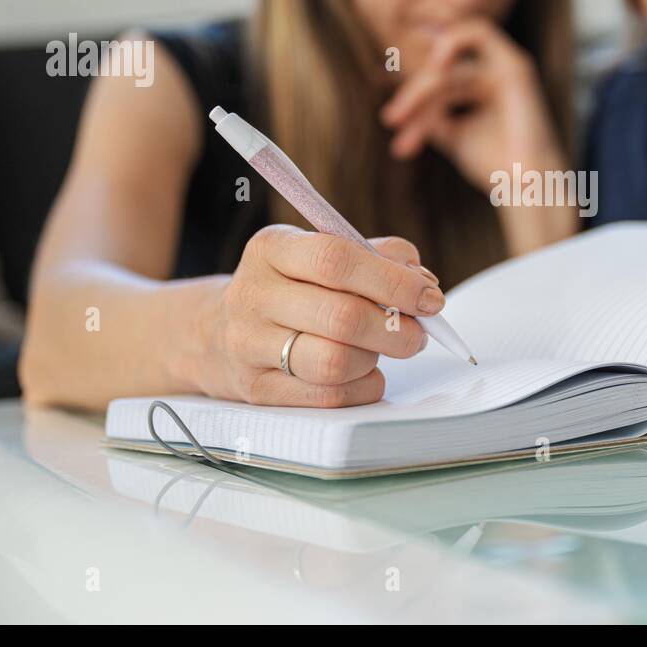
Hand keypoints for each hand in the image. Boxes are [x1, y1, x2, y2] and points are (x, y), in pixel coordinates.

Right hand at [198, 226, 441, 406]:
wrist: (216, 332)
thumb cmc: (291, 288)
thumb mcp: (319, 254)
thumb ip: (375, 257)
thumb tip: (424, 283)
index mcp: (271, 249)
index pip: (336, 260)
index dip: (392, 280)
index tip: (430, 296)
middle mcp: (253, 295)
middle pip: (340, 317)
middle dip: (396, 328)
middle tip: (419, 333)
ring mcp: (249, 346)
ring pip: (334, 363)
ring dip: (376, 359)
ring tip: (383, 350)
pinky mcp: (257, 390)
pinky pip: (328, 397)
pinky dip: (363, 387)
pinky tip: (365, 373)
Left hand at [379, 18, 564, 190]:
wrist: (526, 187)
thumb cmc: (494, 164)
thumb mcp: (451, 133)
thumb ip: (431, 109)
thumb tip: (392, 84)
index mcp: (484, 86)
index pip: (438, 75)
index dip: (411, 90)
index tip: (393, 119)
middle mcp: (496, 72)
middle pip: (440, 71)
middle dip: (412, 95)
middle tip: (392, 120)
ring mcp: (507, 66)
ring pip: (450, 64)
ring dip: (422, 87)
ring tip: (400, 117)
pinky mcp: (515, 67)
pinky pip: (478, 34)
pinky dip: (452, 40)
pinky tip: (435, 66)